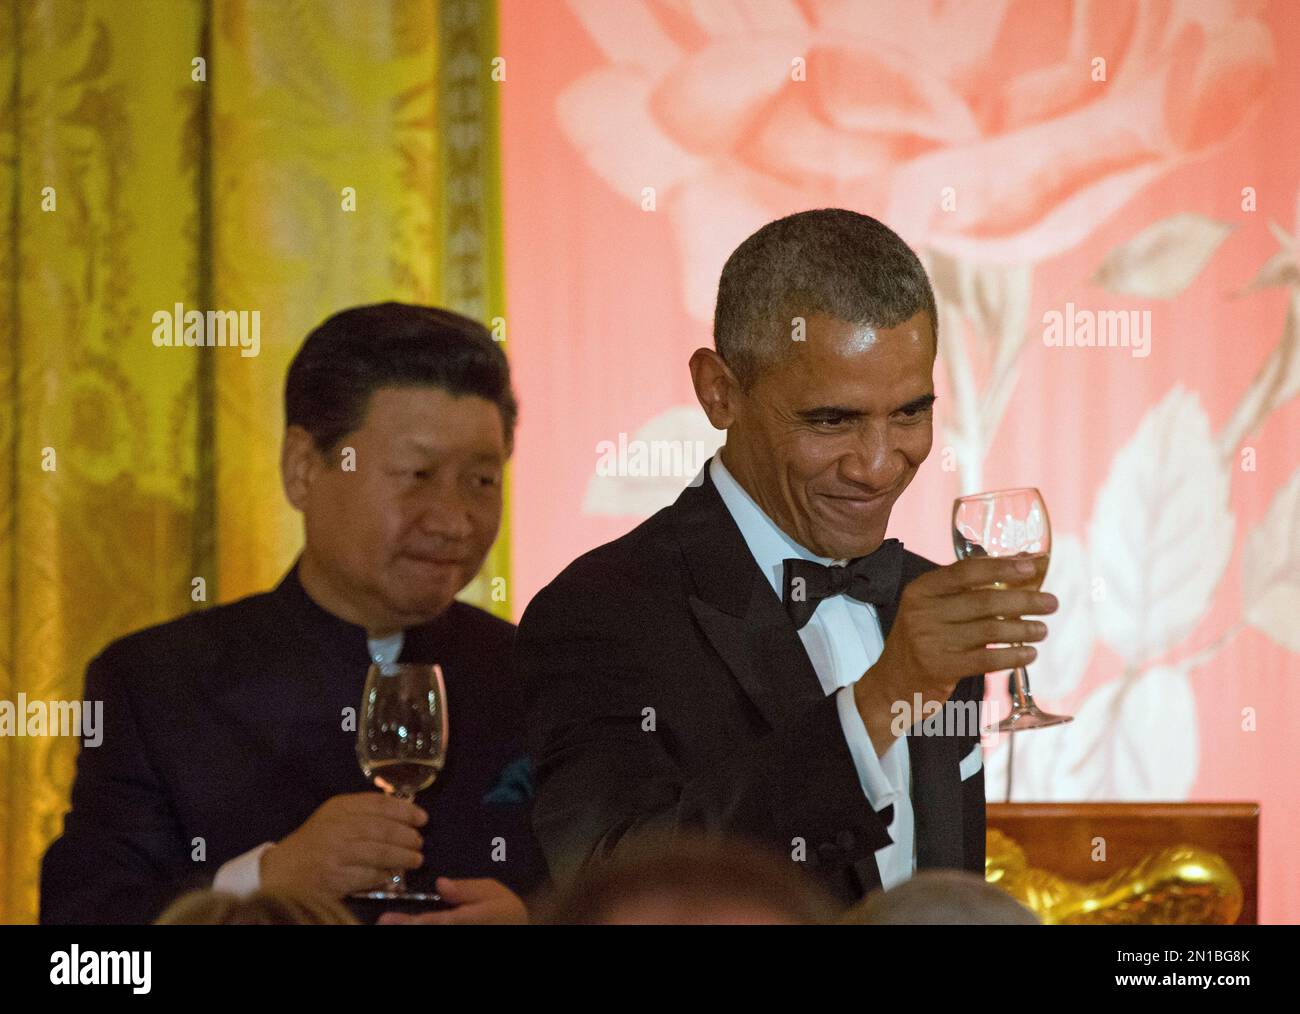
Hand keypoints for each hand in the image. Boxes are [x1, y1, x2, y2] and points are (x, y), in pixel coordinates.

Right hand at [260, 793, 426, 897]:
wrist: (280, 872)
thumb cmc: (315, 842)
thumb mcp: (335, 817)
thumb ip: (364, 812)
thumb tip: (404, 815)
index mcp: (339, 807)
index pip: (379, 804)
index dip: (405, 810)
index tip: (422, 818)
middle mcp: (337, 826)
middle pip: (382, 829)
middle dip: (407, 836)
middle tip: (420, 842)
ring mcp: (335, 853)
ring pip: (379, 852)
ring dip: (402, 857)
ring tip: (416, 859)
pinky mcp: (334, 877)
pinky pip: (368, 875)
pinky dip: (384, 876)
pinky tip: (392, 876)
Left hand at [375, 878, 527, 924]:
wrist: (516, 926)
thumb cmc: (502, 908)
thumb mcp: (491, 891)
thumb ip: (467, 890)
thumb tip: (441, 884)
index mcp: (470, 919)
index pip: (439, 922)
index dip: (415, 922)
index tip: (388, 919)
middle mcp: (462, 932)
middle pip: (430, 930)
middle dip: (406, 927)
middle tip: (382, 922)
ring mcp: (459, 935)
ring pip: (431, 933)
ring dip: (408, 928)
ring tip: (387, 923)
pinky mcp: (455, 934)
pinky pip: (434, 931)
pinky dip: (418, 928)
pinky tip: (401, 924)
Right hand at [855, 556, 1057, 753]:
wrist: (892, 683)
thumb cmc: (921, 640)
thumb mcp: (932, 608)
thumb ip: (966, 589)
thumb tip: (1019, 564)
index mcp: (921, 590)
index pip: (966, 571)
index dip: (1002, 567)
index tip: (1031, 567)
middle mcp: (922, 612)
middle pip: (984, 601)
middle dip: (1024, 601)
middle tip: (1051, 603)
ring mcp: (931, 641)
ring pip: (990, 630)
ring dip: (1023, 629)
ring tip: (1042, 629)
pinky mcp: (941, 668)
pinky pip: (987, 660)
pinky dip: (1013, 656)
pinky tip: (1029, 654)